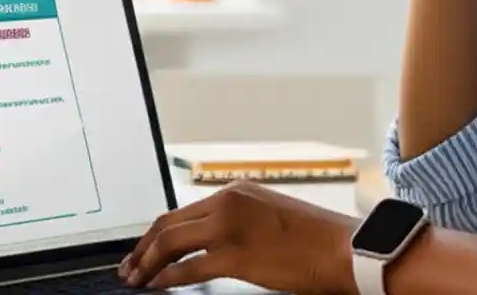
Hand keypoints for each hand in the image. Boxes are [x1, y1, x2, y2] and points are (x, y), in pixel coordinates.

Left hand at [120, 180, 360, 293]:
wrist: (346, 248)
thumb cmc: (317, 239)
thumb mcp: (270, 217)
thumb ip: (240, 221)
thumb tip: (210, 243)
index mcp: (237, 191)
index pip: (182, 210)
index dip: (157, 233)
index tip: (145, 250)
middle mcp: (229, 202)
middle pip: (168, 223)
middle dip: (143, 248)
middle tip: (129, 268)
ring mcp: (231, 227)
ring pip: (171, 242)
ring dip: (147, 263)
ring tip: (135, 280)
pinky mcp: (237, 256)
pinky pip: (188, 268)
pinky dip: (166, 278)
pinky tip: (156, 287)